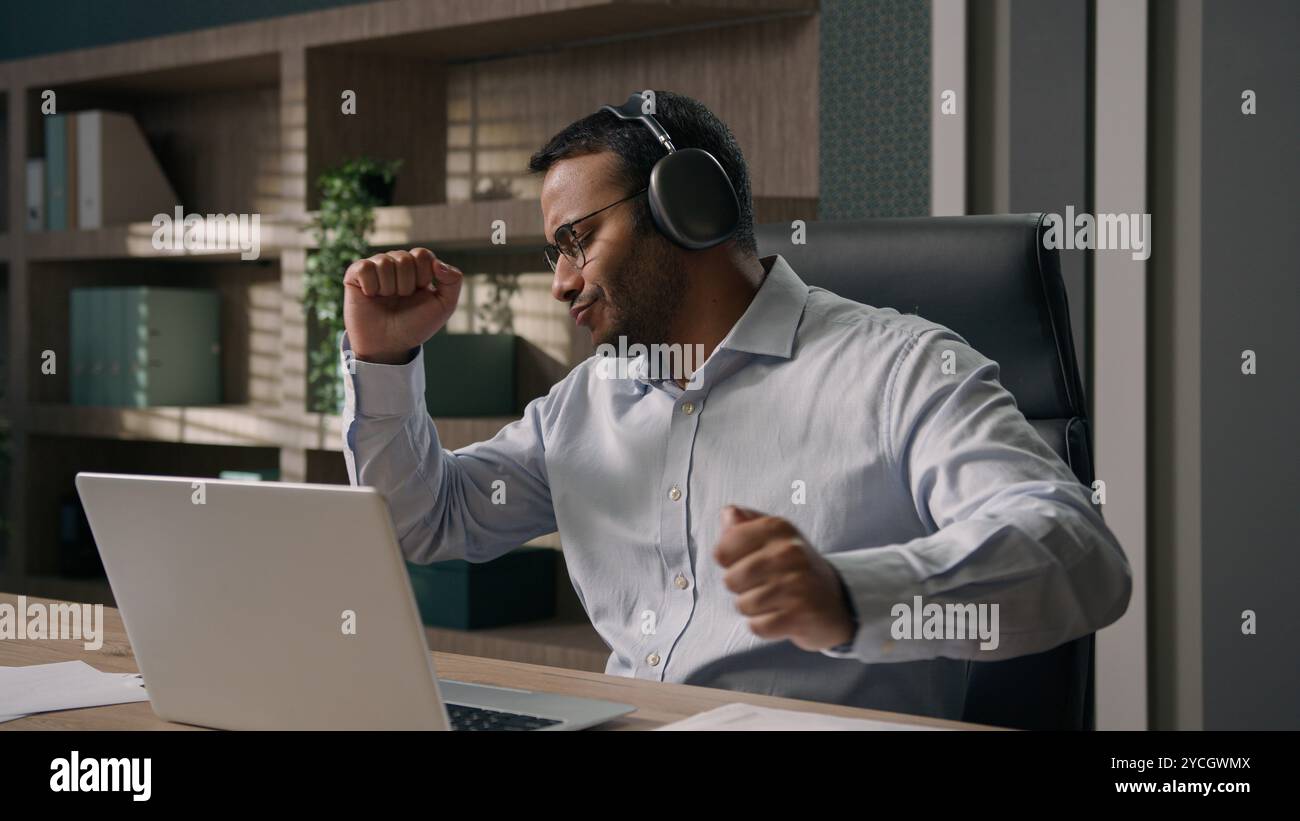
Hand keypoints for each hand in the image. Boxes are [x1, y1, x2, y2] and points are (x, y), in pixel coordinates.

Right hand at [343, 247, 462, 363]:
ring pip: (384, 262)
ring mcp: (375, 268)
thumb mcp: (444, 306)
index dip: (423, 276)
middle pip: (404, 257)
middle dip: (407, 284)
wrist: (389, 345)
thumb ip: (453, 281)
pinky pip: (365, 268)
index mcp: (416, 267)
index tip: (419, 293)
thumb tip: (438, 263)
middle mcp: (395, 264)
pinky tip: (371, 296)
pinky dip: (371, 286)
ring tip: (386, 299)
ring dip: (389, 288)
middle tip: (401, 299)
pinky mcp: (355, 275)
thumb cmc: (415, 325)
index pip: (422, 254)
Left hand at [713, 506, 855, 651]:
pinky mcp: (801, 614)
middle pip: (731, 579)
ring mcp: (797, 584)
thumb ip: (746, 525)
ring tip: (774, 601)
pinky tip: (781, 615)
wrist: (837, 602)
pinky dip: (765, 626)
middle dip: (740, 589)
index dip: (728, 562)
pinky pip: (758, 626)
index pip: (724, 548)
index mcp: (778, 528)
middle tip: (762, 586)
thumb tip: (728, 513)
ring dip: (753, 609)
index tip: (744, 563)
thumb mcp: (775, 538)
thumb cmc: (796, 568)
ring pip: (743, 605)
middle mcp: (789, 552)